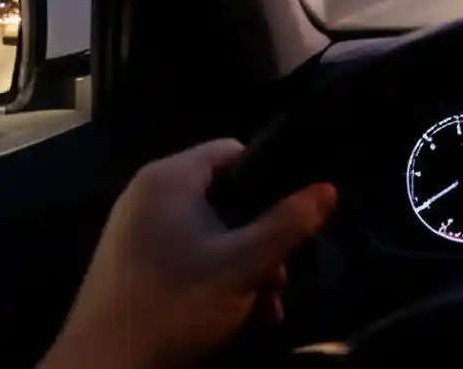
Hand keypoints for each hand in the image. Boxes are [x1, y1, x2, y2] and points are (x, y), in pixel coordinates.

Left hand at [41, 139, 336, 368]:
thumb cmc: (175, 303)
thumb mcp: (244, 265)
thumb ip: (288, 224)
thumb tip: (328, 189)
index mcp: (170, 179)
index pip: (233, 151)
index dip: (272, 176)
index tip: (297, 214)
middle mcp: (149, 195)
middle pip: (227, 198)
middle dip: (263, 237)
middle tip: (280, 277)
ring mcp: (138, 231)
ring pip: (213, 232)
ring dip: (247, 265)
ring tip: (265, 305)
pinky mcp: (134, 264)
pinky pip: (190, 254)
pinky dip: (218, 276)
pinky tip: (240, 311)